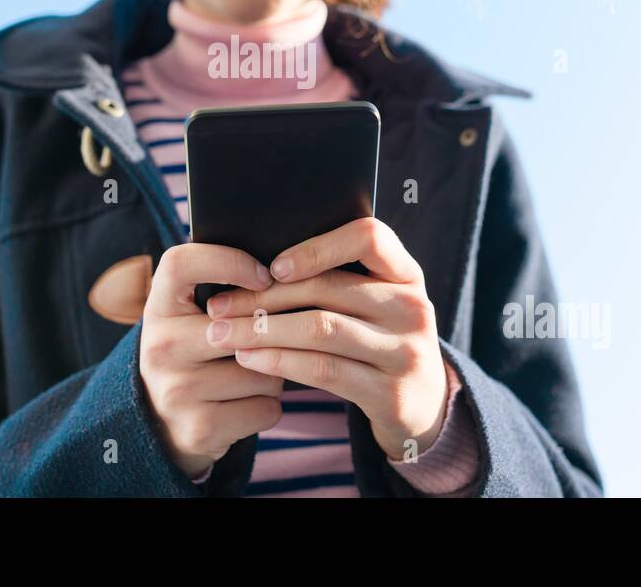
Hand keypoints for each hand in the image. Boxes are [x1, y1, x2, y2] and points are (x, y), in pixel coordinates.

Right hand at [139, 242, 285, 479]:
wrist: (161, 425)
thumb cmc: (193, 354)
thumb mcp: (190, 317)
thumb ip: (224, 292)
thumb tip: (286, 269)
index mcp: (158, 308)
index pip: (181, 263)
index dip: (229, 261)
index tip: (264, 275)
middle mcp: (160, 346)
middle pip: (243, 325)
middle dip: (271, 332)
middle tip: (274, 335)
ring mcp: (177, 391)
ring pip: (264, 370)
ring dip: (275, 372)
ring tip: (256, 372)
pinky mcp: (200, 428)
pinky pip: (266, 408)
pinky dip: (269, 405)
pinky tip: (249, 402)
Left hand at [203, 217, 449, 462]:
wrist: (421, 404)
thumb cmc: (377, 340)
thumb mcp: (374, 303)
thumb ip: (336, 278)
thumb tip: (253, 260)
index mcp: (406, 273)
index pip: (369, 237)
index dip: (318, 247)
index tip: (273, 266)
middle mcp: (413, 307)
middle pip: (329, 288)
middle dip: (264, 296)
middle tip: (218, 306)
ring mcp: (405, 351)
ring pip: (321, 329)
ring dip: (262, 330)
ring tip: (223, 334)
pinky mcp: (389, 392)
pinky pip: (324, 370)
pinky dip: (280, 361)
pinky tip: (250, 359)